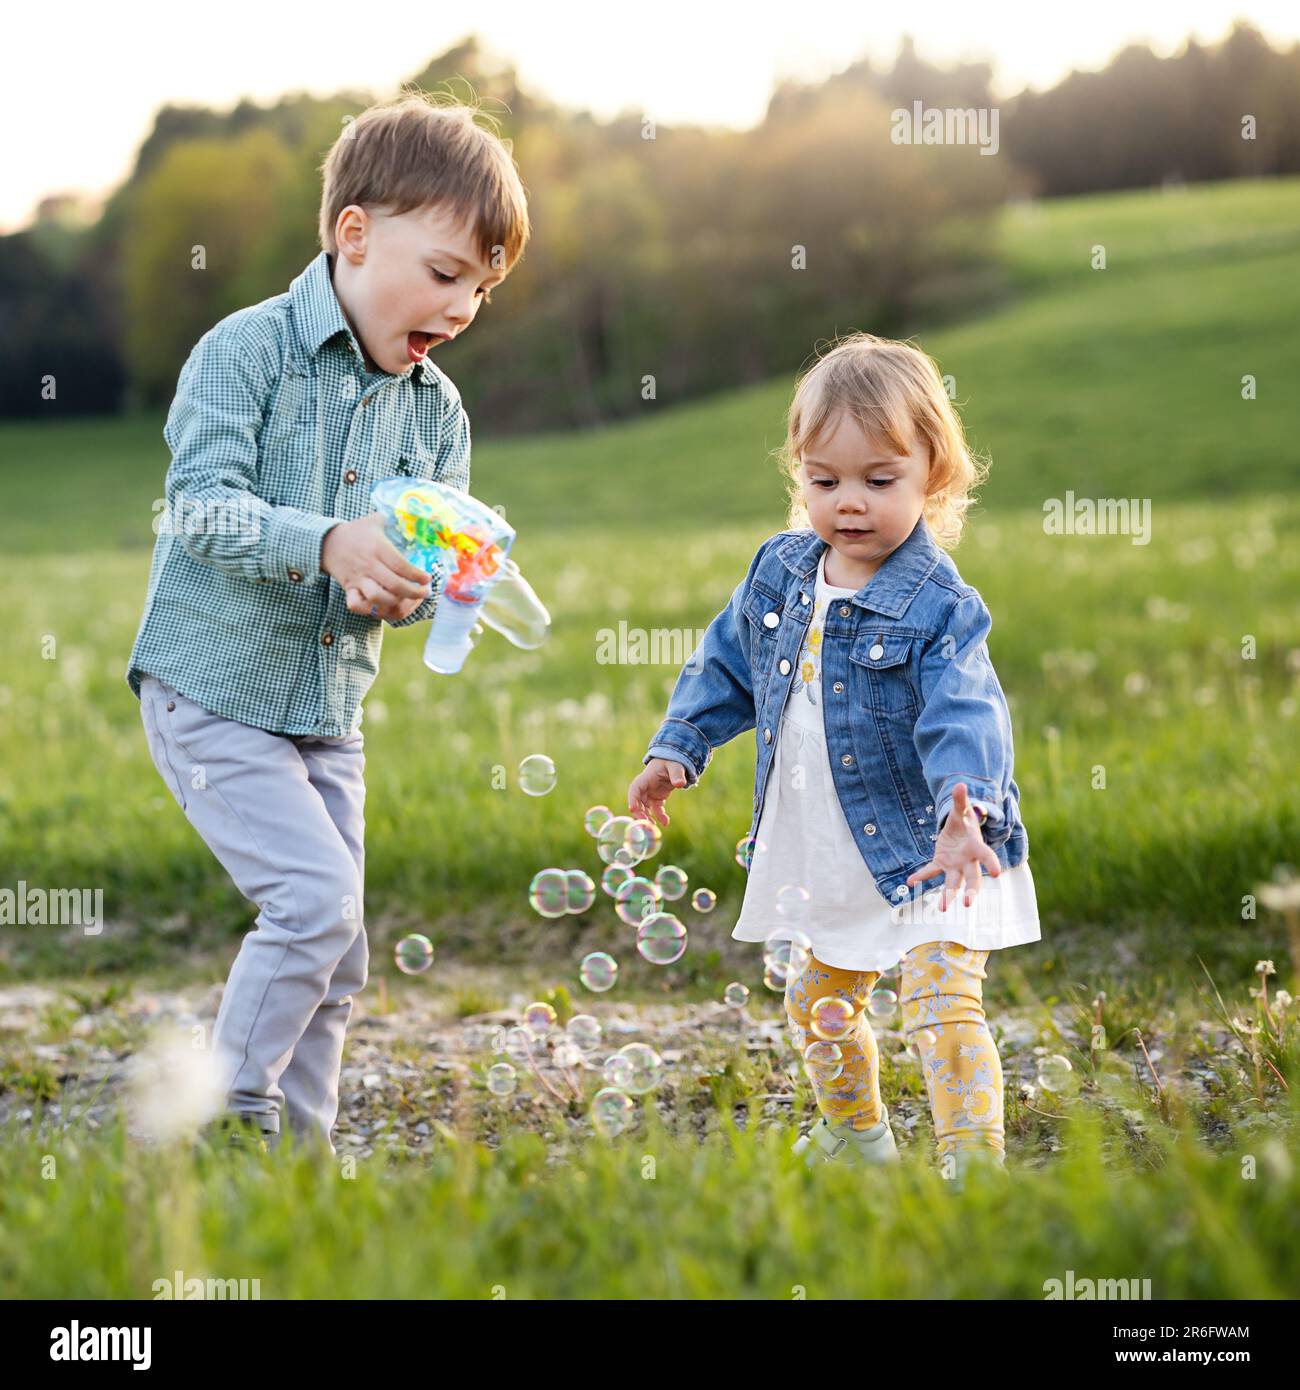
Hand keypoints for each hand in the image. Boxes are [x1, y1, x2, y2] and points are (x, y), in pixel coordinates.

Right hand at [320, 513, 432, 620]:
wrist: (326, 542)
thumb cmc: (356, 532)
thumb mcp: (374, 520)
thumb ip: (393, 519)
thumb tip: (414, 516)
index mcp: (377, 547)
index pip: (401, 565)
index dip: (417, 575)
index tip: (427, 579)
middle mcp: (368, 564)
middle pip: (394, 585)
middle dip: (413, 592)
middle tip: (424, 592)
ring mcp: (358, 578)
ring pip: (378, 597)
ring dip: (395, 602)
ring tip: (405, 599)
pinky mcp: (349, 588)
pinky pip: (355, 604)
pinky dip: (368, 609)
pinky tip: (380, 607)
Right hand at [629, 758, 689, 828]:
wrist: (673, 764)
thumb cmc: (671, 762)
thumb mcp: (675, 766)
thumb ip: (677, 774)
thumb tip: (680, 784)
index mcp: (645, 778)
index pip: (635, 789)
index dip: (632, 799)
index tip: (632, 809)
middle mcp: (645, 788)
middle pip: (637, 802)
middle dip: (639, 813)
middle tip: (645, 823)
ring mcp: (650, 794)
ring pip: (645, 808)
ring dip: (647, 817)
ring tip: (653, 827)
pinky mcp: (656, 799)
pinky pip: (655, 810)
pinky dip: (659, 816)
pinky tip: (665, 822)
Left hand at [906, 782, 1001, 910]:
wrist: (959, 829)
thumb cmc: (965, 821)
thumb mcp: (962, 810)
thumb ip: (961, 800)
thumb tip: (959, 784)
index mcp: (976, 847)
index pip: (986, 856)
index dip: (992, 863)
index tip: (996, 873)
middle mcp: (968, 861)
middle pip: (972, 879)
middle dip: (971, 891)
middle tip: (968, 904)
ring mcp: (954, 865)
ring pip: (953, 883)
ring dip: (948, 895)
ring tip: (942, 908)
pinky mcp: (941, 864)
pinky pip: (931, 872)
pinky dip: (921, 876)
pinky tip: (910, 882)